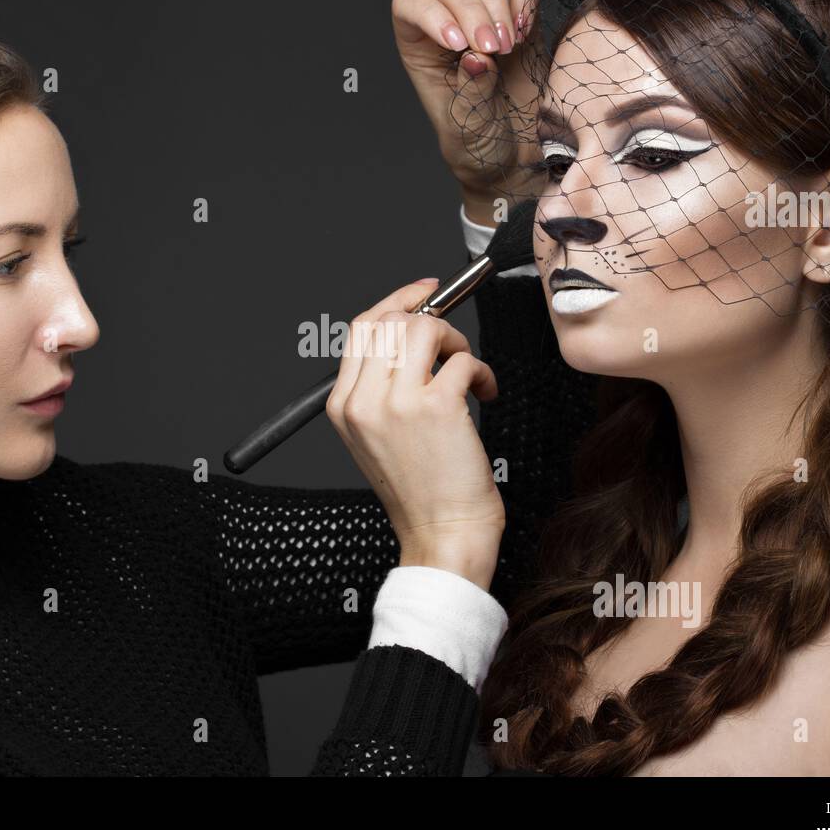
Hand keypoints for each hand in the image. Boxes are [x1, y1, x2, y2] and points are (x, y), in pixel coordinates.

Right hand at [325, 279, 504, 590]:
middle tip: (452, 346)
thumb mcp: (377, 437)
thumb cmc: (421, 491)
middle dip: (432, 321)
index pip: (361, 328)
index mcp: (344, 406)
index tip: (425, 294)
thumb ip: (382, 387)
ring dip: (457, 342)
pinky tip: (485, 393)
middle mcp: (364, 401)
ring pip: (425, 329)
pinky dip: (482, 371)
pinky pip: (462, 360)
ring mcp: (397, 404)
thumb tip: (412, 333)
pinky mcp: (437, 408)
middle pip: (390, 321)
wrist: (442, 535)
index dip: (397, 300)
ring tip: (466, 371)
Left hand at [391, 0, 544, 207]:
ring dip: (498, 5)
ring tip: (511, 46)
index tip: (457, 43)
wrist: (516, 158)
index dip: (430, 13)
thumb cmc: (478, 147)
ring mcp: (485, 20)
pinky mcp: (521, 20)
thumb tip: (476, 60)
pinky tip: (526, 31)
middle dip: (474, 13)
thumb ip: (469, 94)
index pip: (409, 5)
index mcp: (421, 51)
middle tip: (495, 51)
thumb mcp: (466, 130)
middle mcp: (449, 28)